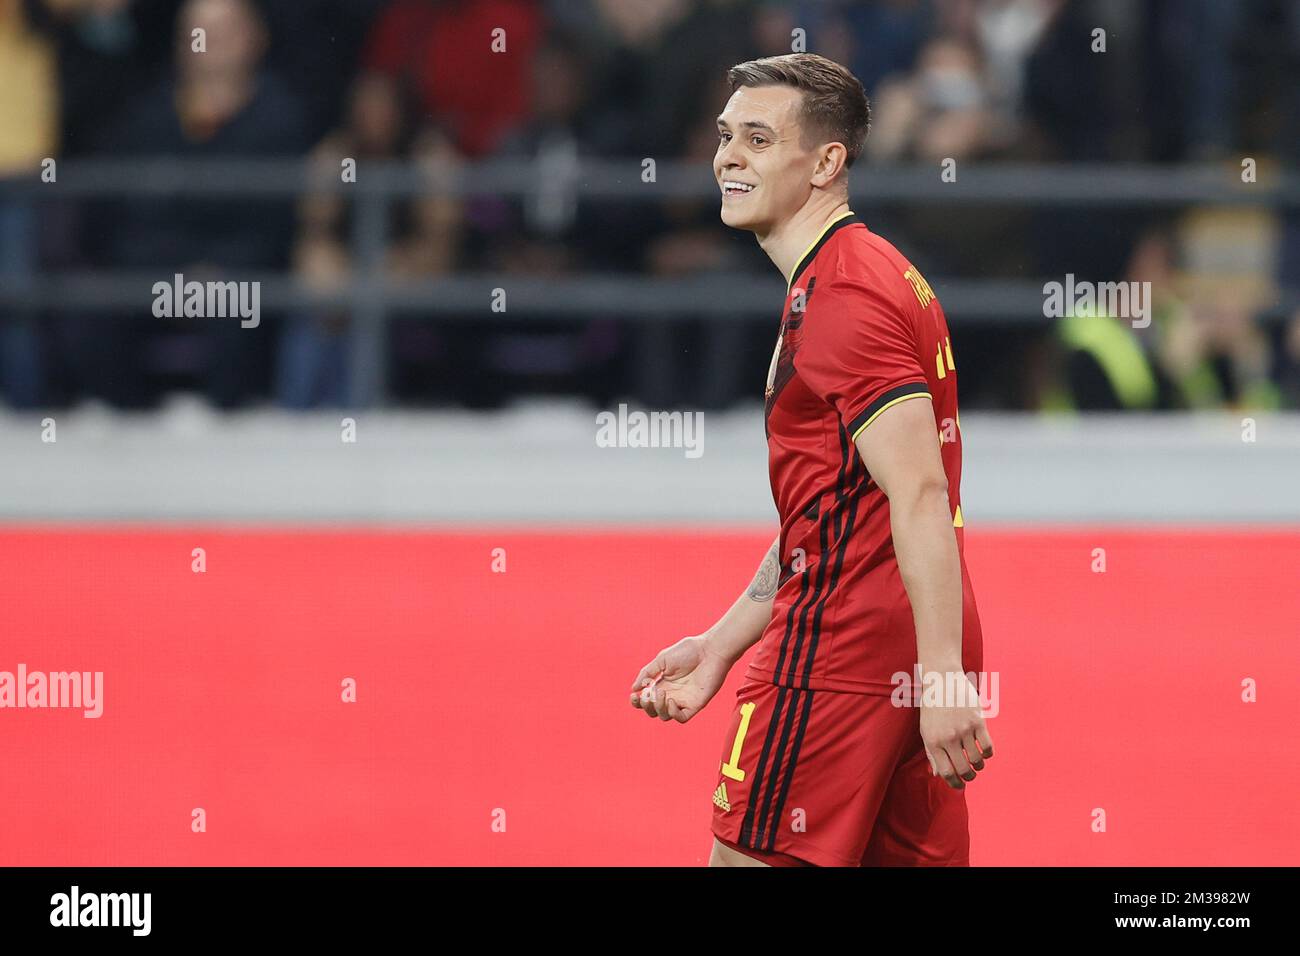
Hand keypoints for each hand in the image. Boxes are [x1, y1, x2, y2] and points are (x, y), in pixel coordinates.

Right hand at [629, 635, 731, 723]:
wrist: (710, 650)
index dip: (637, 702)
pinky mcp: (695, 704)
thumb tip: (634, 689)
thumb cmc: (688, 651)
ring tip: (663, 694)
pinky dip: (673, 713)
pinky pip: (682, 718)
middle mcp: (671, 694)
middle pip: (653, 711)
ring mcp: (683, 700)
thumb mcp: (661, 660)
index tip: (634, 695)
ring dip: (659, 708)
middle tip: (649, 695)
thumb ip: (647, 673)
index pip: (646, 700)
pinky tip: (672, 701)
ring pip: (665, 716)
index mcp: (662, 683)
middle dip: (647, 706)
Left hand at [918, 673, 993, 789]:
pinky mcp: (978, 721)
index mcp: (933, 741)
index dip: (954, 783)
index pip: (946, 772)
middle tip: (971, 777)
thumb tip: (937, 775)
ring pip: (977, 761)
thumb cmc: (932, 706)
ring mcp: (964, 730)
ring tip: (977, 764)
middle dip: (969, 778)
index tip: (959, 785)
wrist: (942, 679)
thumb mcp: (926, 730)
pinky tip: (983, 752)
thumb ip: (931, 753)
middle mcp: (948, 738)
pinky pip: (988, 747)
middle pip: (964, 770)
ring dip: (979, 767)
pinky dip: (988, 754)